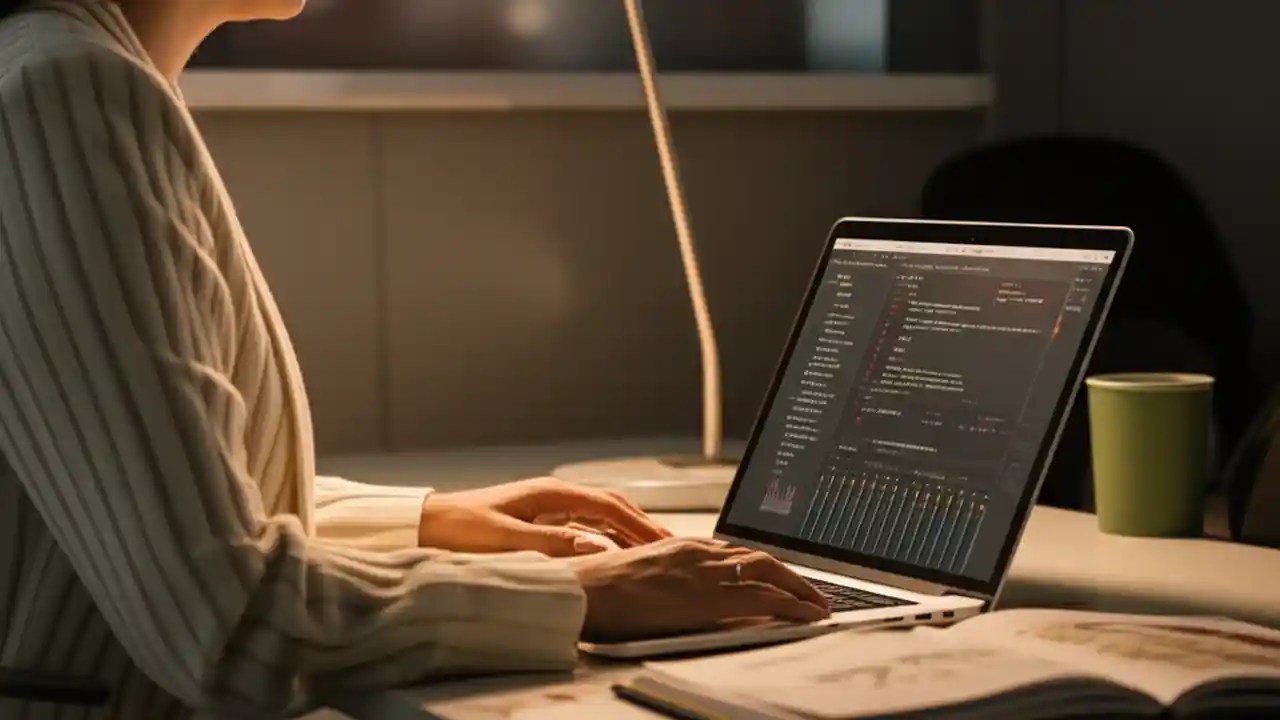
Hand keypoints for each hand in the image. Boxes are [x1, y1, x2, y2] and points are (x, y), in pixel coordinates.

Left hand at [418, 477, 671, 555]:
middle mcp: (553, 496)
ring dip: (628, 531)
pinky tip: (616, 553)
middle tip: (673, 545)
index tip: (664, 543)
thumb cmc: (457, 529)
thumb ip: (549, 541)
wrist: (423, 526)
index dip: (639, 525)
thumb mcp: (504, 537)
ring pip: (601, 516)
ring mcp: (547, 507)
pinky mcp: (539, 520)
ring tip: (653, 550)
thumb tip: (595, 543)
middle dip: (643, 524)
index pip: (609, 507)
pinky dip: (607, 537)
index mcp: (550, 493)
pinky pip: (584, 526)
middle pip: (612, 507)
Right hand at [569, 538, 829, 641]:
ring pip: (768, 572)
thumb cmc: (600, 589)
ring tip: (818, 605)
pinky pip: (761, 597)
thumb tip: (688, 591)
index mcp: (682, 545)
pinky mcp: (706, 596)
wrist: (582, 592)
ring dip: (799, 588)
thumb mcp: (641, 573)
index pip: (736, 550)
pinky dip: (790, 604)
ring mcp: (704, 571)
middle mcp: (698, 551)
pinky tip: (805, 615)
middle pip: (759, 557)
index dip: (765, 566)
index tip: (781, 577)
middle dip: (791, 575)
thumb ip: (671, 576)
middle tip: (812, 592)